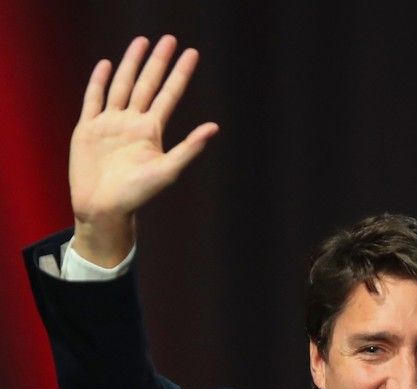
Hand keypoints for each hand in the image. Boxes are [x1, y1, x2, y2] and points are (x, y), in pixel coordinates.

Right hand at [70, 35, 218, 266]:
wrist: (104, 207)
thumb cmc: (138, 194)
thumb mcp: (168, 170)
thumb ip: (189, 148)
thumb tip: (214, 127)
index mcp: (151, 131)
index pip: (169, 94)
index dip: (180, 74)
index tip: (191, 53)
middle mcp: (132, 122)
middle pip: (146, 84)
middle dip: (158, 62)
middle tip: (169, 39)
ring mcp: (109, 123)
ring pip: (122, 86)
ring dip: (130, 64)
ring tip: (141, 42)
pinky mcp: (87, 128)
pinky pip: (93, 99)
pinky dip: (99, 82)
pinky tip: (106, 65)